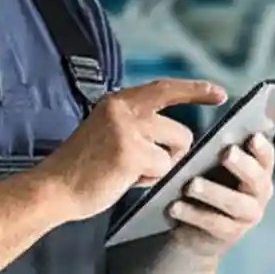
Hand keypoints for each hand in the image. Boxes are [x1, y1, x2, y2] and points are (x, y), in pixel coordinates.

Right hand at [35, 78, 226, 220]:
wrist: (55, 186)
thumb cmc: (83, 166)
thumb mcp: (109, 131)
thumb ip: (138, 125)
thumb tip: (175, 136)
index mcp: (117, 101)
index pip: (165, 89)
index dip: (194, 90)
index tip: (218, 92)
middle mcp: (123, 109)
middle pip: (180, 130)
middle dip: (172, 154)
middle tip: (148, 165)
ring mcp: (127, 129)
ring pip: (174, 151)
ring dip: (160, 167)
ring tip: (128, 171)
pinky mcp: (130, 153)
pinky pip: (162, 169)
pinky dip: (149, 180)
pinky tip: (124, 179)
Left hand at [167, 131, 274, 260]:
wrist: (195, 228)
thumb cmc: (207, 183)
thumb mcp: (212, 165)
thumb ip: (215, 150)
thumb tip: (211, 133)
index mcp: (258, 171)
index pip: (266, 158)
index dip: (262, 148)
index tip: (253, 136)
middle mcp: (258, 194)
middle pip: (256, 180)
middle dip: (242, 165)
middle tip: (226, 153)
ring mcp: (245, 217)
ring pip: (235, 203)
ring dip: (213, 192)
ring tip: (192, 184)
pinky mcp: (228, 235)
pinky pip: (213, 223)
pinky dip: (193, 214)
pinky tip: (175, 206)